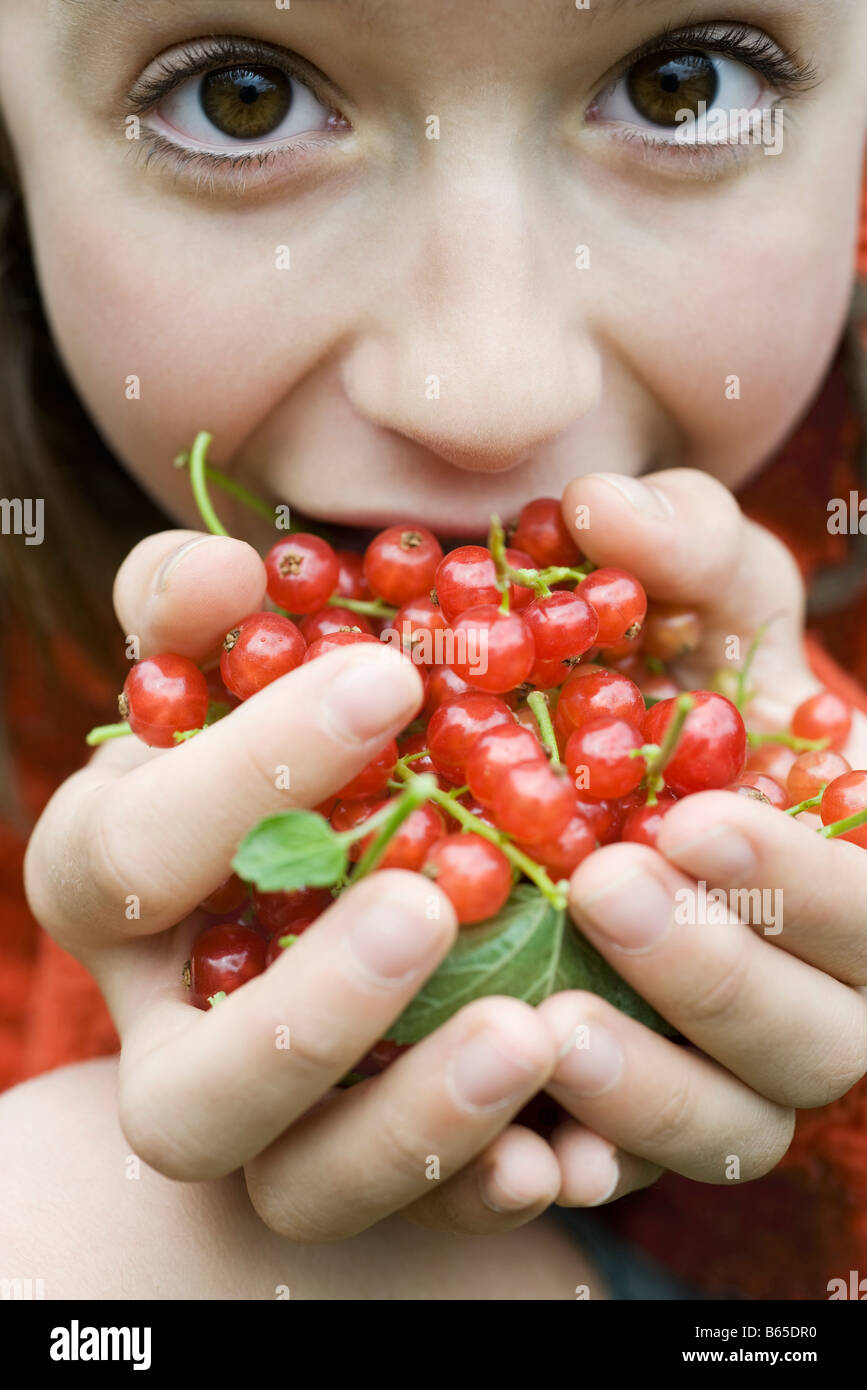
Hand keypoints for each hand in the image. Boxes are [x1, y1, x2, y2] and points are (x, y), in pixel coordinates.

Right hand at [24, 530, 567, 1239]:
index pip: (131, 854)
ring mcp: (277, 1113)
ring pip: (296, 1184)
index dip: (241, 775)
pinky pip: (414, 1213)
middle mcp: (179, 1022)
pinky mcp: (368, 1155)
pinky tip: (564, 1140)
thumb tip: (220, 573)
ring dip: (405, 1126)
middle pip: (187, 1090)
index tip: (387, 676)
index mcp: (123, 885)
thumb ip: (205, 602)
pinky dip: (484, 1180)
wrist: (357, 824)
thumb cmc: (294, 722)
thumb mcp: (244, 647)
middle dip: (300, 1012)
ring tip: (528, 1035)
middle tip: (427, 906)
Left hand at [530, 470, 866, 1207]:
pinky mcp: (632, 1123)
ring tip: (549, 1026)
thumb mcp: (699, 606)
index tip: (691, 815)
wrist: (595, 793)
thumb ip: (686, 552)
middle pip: (818, 1040)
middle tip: (610, 889)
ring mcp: (726, 1075)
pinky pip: (619, 1184)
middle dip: (723, 974)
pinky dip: (570, 1177)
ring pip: (730, 1133)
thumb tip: (603, 505)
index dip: (805, 884)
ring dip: (651, 1090)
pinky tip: (509, 1155)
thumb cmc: (679, 686)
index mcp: (857, 882)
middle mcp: (814, 994)